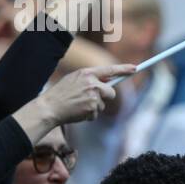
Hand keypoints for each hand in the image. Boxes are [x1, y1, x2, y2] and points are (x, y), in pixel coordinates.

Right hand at [14, 65, 134, 140]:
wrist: (49, 107)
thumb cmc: (60, 94)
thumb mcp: (73, 79)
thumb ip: (90, 79)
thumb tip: (108, 81)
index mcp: (86, 73)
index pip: (110, 70)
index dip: (124, 69)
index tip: (135, 68)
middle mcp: (92, 83)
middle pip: (111, 92)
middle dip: (105, 97)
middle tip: (91, 99)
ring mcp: (93, 96)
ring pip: (103, 104)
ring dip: (94, 107)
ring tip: (78, 106)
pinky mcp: (92, 108)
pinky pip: (96, 113)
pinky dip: (89, 115)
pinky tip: (77, 112)